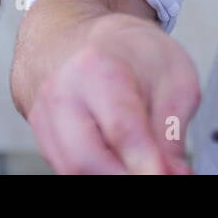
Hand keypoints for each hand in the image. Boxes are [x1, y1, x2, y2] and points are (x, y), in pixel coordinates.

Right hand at [27, 13, 199, 173]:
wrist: (84, 40)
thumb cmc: (131, 53)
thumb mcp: (173, 75)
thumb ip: (173, 128)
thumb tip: (174, 173)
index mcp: (98, 68)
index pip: (120, 128)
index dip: (146, 162)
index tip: (168, 174)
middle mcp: (61, 95)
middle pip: (84, 159)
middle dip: (124, 178)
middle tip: (157, 174)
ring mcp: (44, 120)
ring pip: (71, 170)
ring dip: (111, 175)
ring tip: (143, 166)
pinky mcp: (42, 141)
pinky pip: (68, 169)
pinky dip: (99, 172)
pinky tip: (122, 163)